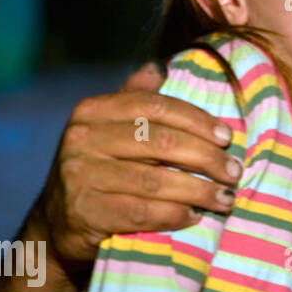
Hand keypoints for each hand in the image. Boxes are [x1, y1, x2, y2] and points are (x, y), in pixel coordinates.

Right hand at [32, 63, 240, 277]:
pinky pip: (142, 212)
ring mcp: (80, 176)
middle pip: (162, 143)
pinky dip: (175, 215)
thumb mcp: (109, 129)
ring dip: (199, 191)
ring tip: (226, 198)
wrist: (57, 223)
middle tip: (234, 172)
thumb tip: (159, 68)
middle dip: (207, 158)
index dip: (198, 121)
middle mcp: (83, 139)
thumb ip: (134, 99)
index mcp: (93, 111)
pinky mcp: (85, 212)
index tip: (227, 137)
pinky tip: (195, 216)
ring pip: (156, 181)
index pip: (156, 107)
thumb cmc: (98, 169)